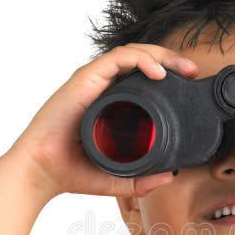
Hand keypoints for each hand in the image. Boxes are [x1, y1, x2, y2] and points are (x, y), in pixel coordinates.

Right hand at [8, 44, 198, 198]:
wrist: (42, 172)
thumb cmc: (72, 172)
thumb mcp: (117, 178)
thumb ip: (142, 180)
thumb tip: (169, 176)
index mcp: (110, 103)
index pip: (141, 77)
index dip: (167, 74)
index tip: (187, 84)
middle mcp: (102, 88)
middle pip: (141, 60)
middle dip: (170, 60)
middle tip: (192, 71)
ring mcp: (93, 81)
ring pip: (132, 53)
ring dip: (160, 56)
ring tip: (181, 69)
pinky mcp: (85, 79)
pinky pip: (118, 59)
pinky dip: (141, 61)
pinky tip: (158, 73)